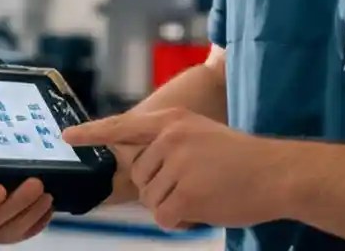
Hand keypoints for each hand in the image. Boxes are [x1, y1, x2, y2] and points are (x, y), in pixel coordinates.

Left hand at [62, 108, 287, 230]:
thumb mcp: (201, 135)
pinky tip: (205, 209)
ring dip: (174, 206)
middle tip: (199, 184)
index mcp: (172, 121)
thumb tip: (142, 171)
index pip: (123, 126)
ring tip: (206, 193)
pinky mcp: (186, 193)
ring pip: (151, 201)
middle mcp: (170, 138)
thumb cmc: (244, 159)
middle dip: (162, 189)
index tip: (66, 137)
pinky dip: (182, 222)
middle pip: (140, 178)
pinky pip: (165, 218)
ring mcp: (177, 164)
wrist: (278, 172)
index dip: (93, 133)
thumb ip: (170, 144)